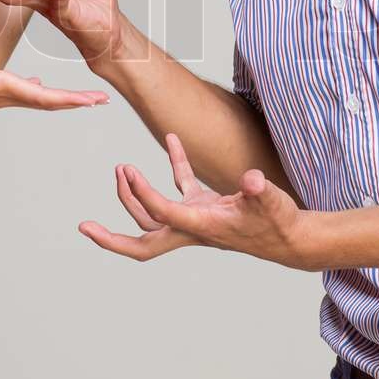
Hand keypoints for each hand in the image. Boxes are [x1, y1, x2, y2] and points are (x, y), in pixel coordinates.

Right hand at [0, 54, 107, 147]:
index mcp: (3, 89)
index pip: (45, 95)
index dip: (72, 97)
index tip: (96, 100)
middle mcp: (6, 96)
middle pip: (51, 99)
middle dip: (78, 100)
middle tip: (105, 99)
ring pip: (39, 97)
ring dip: (63, 96)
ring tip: (83, 96)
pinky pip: (22, 93)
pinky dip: (38, 90)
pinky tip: (38, 84)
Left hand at [78, 134, 313, 268]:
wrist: (293, 238)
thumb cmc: (281, 223)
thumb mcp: (272, 203)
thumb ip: (260, 191)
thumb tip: (253, 179)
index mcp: (201, 227)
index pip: (161, 214)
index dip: (143, 194)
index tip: (130, 171)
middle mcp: (192, 228)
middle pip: (143, 240)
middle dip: (112, 237)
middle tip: (85, 226)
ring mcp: (197, 218)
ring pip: (154, 215)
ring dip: (135, 195)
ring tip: (121, 167)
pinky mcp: (208, 206)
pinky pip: (182, 187)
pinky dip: (174, 165)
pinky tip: (174, 138)